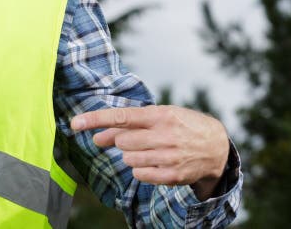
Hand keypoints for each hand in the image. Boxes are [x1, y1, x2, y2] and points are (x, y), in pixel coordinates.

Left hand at [71, 105, 228, 198]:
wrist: (216, 146)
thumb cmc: (180, 126)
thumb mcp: (158, 116)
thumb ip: (127, 126)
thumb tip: (97, 138)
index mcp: (160, 115)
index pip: (120, 116)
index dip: (95, 119)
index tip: (74, 123)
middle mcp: (165, 135)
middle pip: (122, 141)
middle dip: (122, 141)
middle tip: (135, 139)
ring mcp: (170, 156)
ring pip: (128, 159)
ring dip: (131, 156)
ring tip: (148, 150)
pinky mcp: (173, 175)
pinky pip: (140, 174)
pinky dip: (140, 170)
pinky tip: (153, 163)